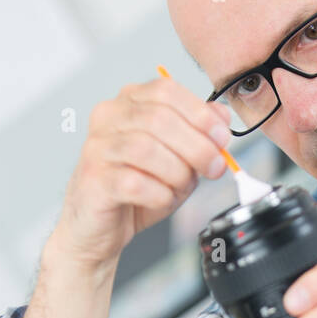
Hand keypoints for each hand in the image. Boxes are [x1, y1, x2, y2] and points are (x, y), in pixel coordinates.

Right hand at [51, 73, 233, 272]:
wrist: (102, 227)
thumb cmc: (138, 189)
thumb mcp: (178, 157)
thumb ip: (199, 134)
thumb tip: (222, 116)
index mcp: (128, 102)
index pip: (166, 90)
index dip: (200, 113)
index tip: (222, 137)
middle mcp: (108, 118)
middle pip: (159, 118)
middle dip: (197, 146)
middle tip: (214, 167)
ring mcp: (97, 148)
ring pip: (146, 149)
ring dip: (177, 172)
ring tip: (182, 186)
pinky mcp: (94, 180)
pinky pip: (134, 182)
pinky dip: (158, 194)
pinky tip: (161, 199)